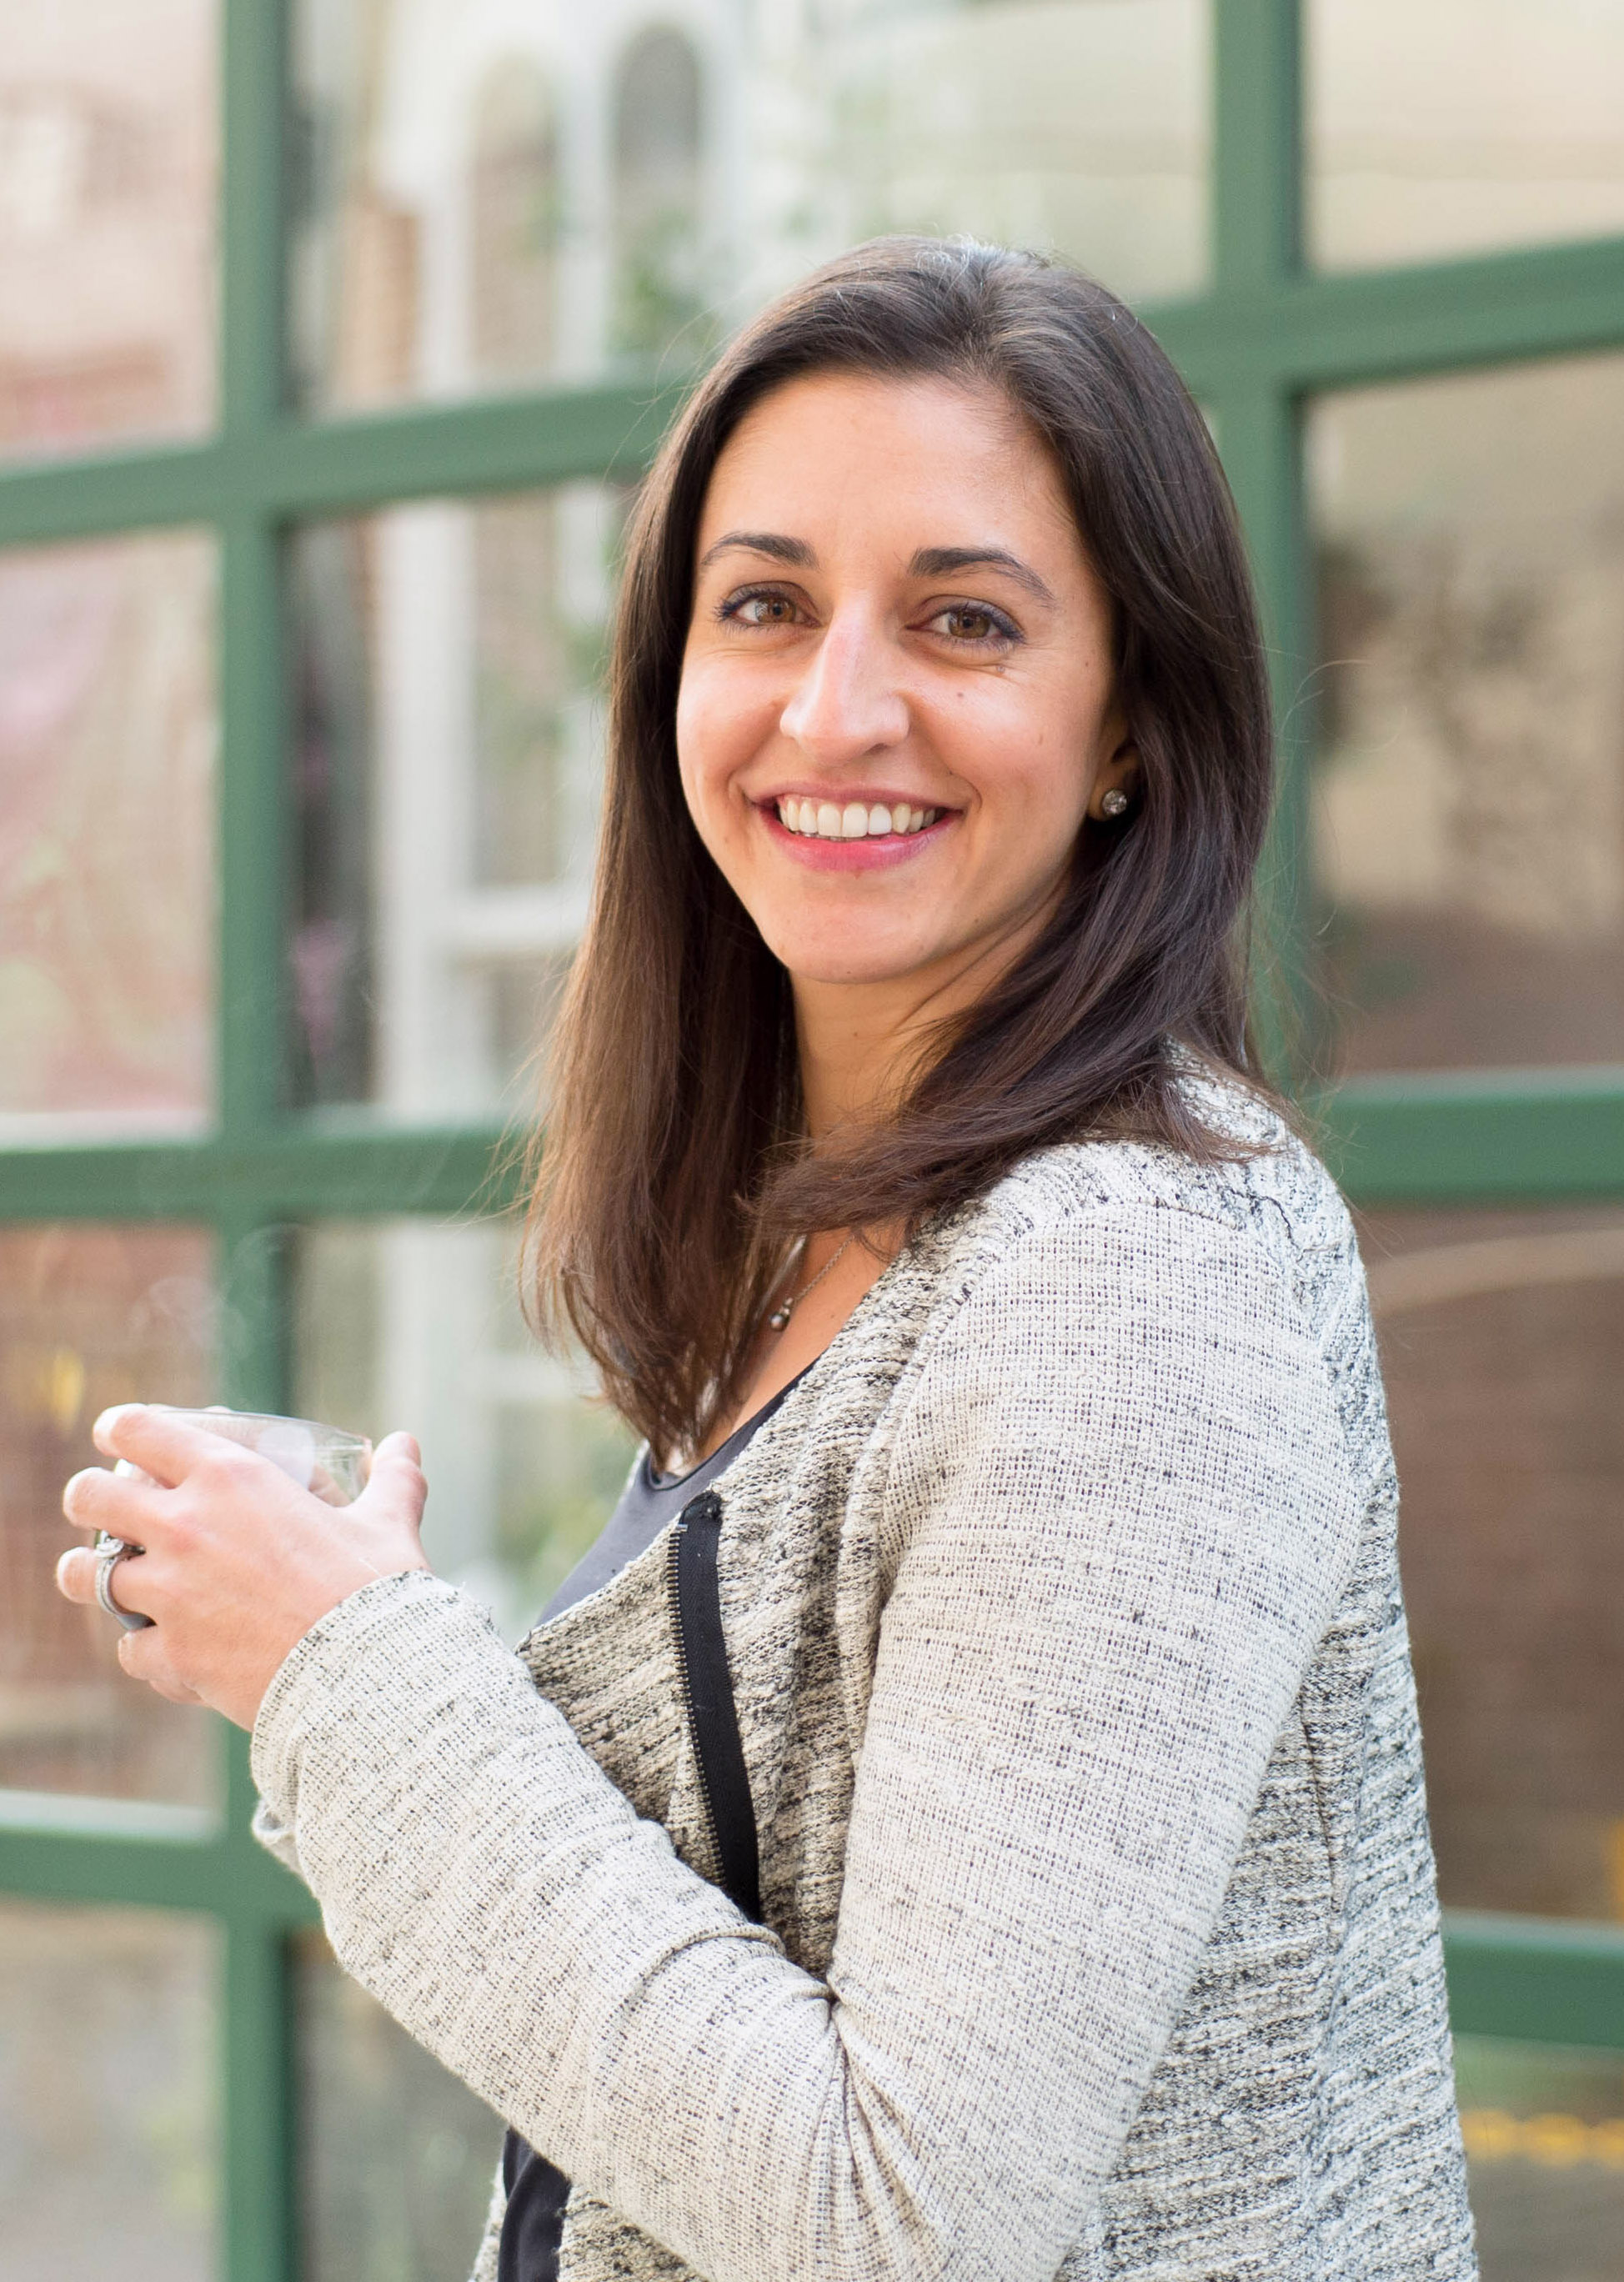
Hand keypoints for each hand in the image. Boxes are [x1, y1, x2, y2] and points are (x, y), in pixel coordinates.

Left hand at [57, 1407, 431, 1730]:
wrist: (370, 1674)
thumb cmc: (378, 1590)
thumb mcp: (389, 1524)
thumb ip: (394, 1480)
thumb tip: (404, 1445)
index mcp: (232, 1478)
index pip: (141, 1430)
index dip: (120, 1427)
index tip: (117, 1434)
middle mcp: (186, 1528)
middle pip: (90, 1498)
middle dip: (88, 1499)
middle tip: (101, 1507)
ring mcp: (170, 1594)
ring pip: (87, 1576)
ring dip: (92, 1575)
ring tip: (103, 1578)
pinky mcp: (173, 1654)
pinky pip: (131, 1648)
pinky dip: (145, 1648)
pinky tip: (165, 1648)